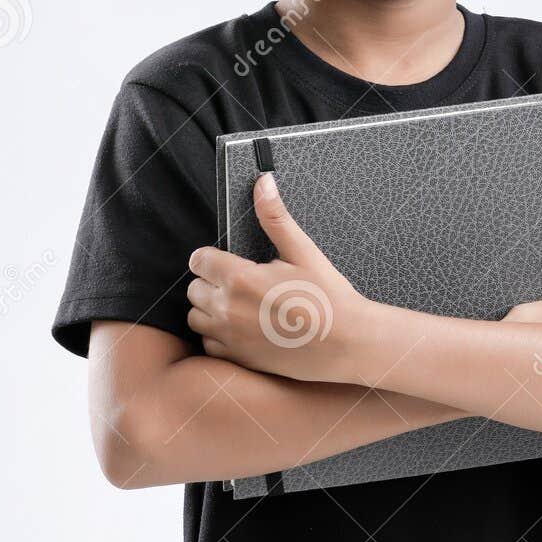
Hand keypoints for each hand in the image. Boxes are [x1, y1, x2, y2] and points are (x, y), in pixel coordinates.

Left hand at [186, 172, 371, 382]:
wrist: (347, 344)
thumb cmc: (329, 298)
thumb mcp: (303, 251)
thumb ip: (275, 216)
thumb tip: (263, 182)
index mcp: (240, 278)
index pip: (199, 260)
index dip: (213, 258)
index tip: (230, 262)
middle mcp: (228, 309)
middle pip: (194, 288)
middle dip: (212, 282)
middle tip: (242, 283)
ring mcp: (230, 338)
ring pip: (196, 317)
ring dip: (211, 309)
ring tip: (240, 306)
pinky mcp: (237, 359)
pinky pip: (209, 345)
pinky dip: (219, 337)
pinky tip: (244, 329)